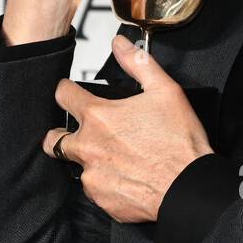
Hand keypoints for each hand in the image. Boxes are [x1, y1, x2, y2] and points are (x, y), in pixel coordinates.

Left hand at [41, 34, 213, 221]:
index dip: (66, 90)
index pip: (62, 95)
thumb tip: (121, 44)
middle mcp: (88, 146)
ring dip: (90, 161)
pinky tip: (127, 178)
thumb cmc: (180, 144)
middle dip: (61, 134)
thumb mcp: (166, 91)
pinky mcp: (102, 199)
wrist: (189, 188)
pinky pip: (96, 190)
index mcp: (99, 117)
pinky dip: (106, 184)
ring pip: (77, 166)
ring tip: (117, 160)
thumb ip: (138, 64)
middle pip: (53, 138)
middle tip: (82, 134)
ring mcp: (92, 176)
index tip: (70, 93)